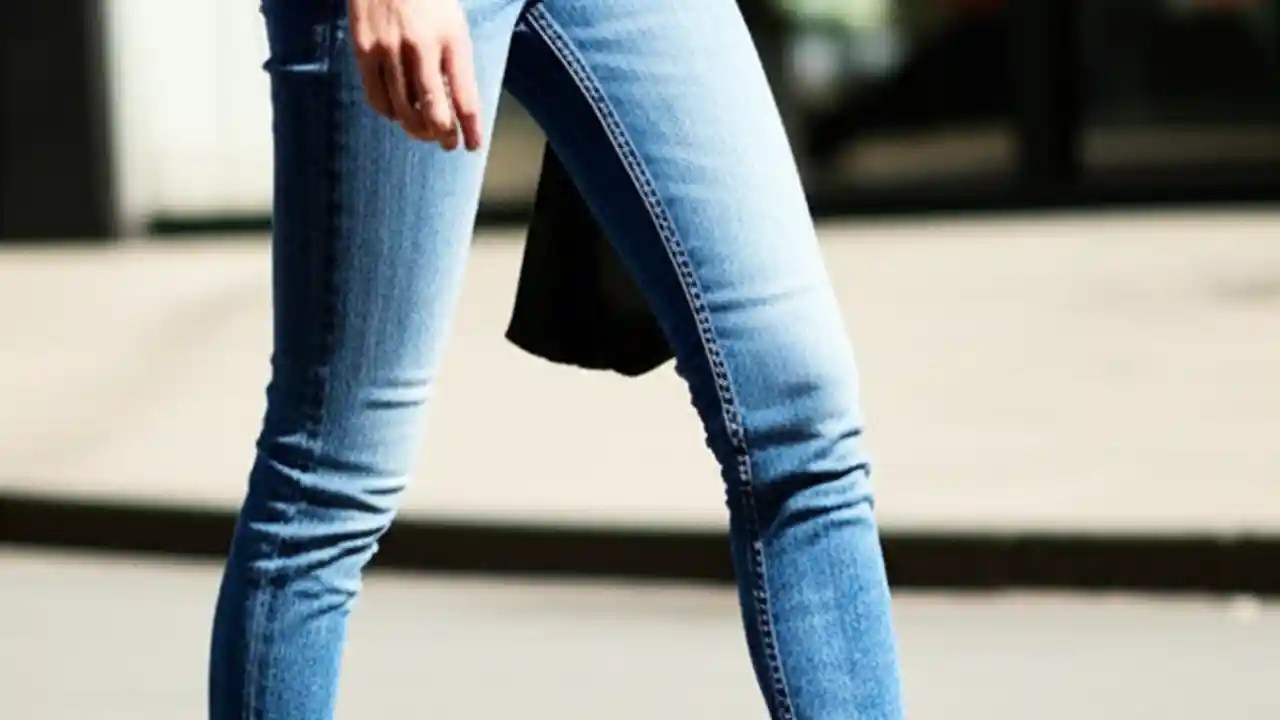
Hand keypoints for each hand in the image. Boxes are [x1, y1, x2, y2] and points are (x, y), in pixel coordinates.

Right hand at [348, 0, 482, 150]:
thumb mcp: (454, 25)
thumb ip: (455, 64)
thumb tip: (454, 111)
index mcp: (453, 40)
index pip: (466, 100)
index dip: (471, 131)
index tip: (473, 146)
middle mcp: (422, 47)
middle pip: (435, 114)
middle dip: (443, 137)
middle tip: (447, 145)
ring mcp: (390, 49)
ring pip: (405, 111)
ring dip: (417, 130)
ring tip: (423, 131)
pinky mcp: (364, 49)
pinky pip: (377, 99)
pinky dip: (390, 113)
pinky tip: (398, 113)